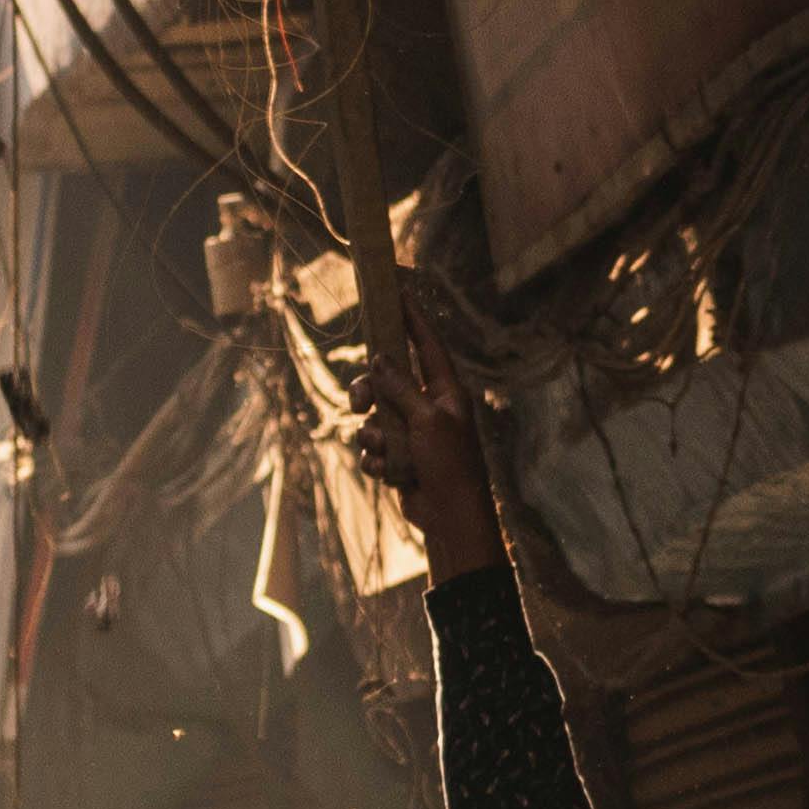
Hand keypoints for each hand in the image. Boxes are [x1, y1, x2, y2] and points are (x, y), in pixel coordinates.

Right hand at [371, 282, 501, 574]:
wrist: (450, 517)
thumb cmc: (449, 465)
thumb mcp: (426, 420)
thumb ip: (401, 387)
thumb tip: (379, 358)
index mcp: (446, 391)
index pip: (425, 345)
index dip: (411, 319)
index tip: (397, 291)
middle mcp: (428, 407)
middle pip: (387, 381)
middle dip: (368, 393)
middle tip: (359, 403)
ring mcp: (413, 433)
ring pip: (374, 418)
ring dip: (375, 438)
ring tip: (388, 455)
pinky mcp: (400, 458)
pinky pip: (374, 448)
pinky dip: (378, 462)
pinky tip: (392, 475)